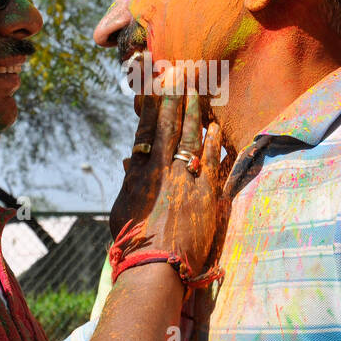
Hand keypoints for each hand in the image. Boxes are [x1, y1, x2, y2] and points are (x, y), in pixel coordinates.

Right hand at [110, 75, 225, 274]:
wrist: (156, 268)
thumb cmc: (133, 245)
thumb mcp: (123, 210)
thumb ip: (130, 183)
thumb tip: (129, 163)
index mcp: (138, 174)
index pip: (144, 130)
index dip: (149, 104)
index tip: (152, 83)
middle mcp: (161, 171)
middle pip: (168, 126)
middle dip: (173, 97)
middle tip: (179, 72)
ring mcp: (184, 180)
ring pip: (190, 138)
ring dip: (194, 113)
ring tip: (198, 91)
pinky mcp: (205, 195)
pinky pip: (212, 162)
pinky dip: (214, 143)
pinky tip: (216, 128)